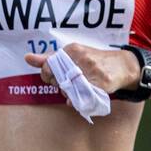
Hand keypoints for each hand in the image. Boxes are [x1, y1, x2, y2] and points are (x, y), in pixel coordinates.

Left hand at [24, 43, 139, 94]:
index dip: (48, 76)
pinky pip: (82, 97)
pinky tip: (84, 96)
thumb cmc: (94, 60)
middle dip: (60, 86)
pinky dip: (79, 101)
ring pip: (68, 90)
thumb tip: (27, 58)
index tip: (56, 78)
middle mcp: (81, 58)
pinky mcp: (101, 82)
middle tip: (71, 83)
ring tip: (79, 88)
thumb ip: (50, 58)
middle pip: (57, 81)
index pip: (47, 67)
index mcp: (72, 50)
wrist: (123, 65)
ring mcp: (92, 70)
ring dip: (70, 94)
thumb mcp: (73, 55)